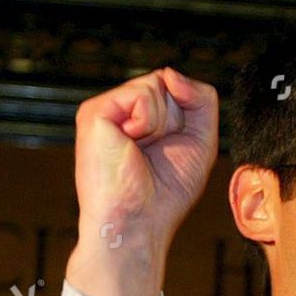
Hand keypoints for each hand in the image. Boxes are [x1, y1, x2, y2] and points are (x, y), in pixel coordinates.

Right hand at [67, 67, 219, 295]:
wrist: (138, 223)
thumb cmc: (167, 193)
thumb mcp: (201, 141)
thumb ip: (200, 100)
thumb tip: (170, 71)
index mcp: (142, 119)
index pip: (176, 88)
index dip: (187, 117)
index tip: (174, 150)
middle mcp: (122, 111)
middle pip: (168, 82)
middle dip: (176, 120)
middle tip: (154, 153)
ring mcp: (105, 110)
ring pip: (156, 84)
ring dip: (162, 123)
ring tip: (140, 151)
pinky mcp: (93, 112)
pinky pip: (142, 93)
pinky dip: (148, 121)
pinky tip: (130, 144)